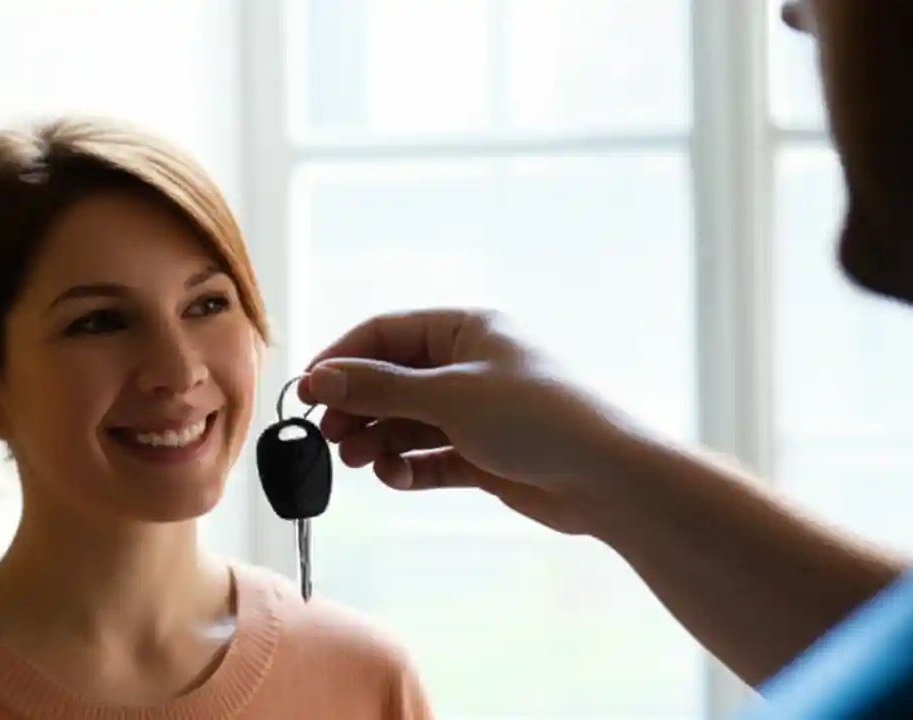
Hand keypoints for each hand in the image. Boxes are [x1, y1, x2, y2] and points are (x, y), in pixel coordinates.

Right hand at [298, 308, 646, 534]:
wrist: (607, 479)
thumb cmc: (536, 418)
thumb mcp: (449, 396)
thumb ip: (379, 388)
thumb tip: (315, 378)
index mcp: (466, 328)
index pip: (386, 333)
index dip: (342, 360)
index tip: (305, 391)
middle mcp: (469, 365)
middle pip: (392, 379)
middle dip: (358, 406)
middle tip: (329, 435)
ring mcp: (477, 411)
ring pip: (408, 421)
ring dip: (379, 439)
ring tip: (358, 461)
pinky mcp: (484, 454)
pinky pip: (431, 456)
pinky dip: (408, 467)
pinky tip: (394, 478)